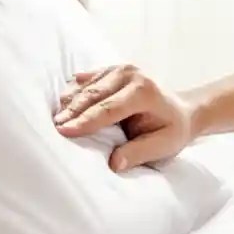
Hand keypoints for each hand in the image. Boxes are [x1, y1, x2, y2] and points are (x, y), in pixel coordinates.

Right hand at [54, 64, 196, 172]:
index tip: (65, 132)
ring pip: (85, 86)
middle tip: (51, 128)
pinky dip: (73, 93)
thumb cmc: (171, 130)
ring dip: (69, 103)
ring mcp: (119, 70)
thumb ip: (139, 152)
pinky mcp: (109, 71)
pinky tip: (62, 106)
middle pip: (93, 94)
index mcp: (144, 91)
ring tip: (54, 120)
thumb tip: (115, 163)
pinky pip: (85, 81)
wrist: (182, 110)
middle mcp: (130, 75)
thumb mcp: (163, 145)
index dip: (86, 120)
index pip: (109, 107)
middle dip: (71, 111)